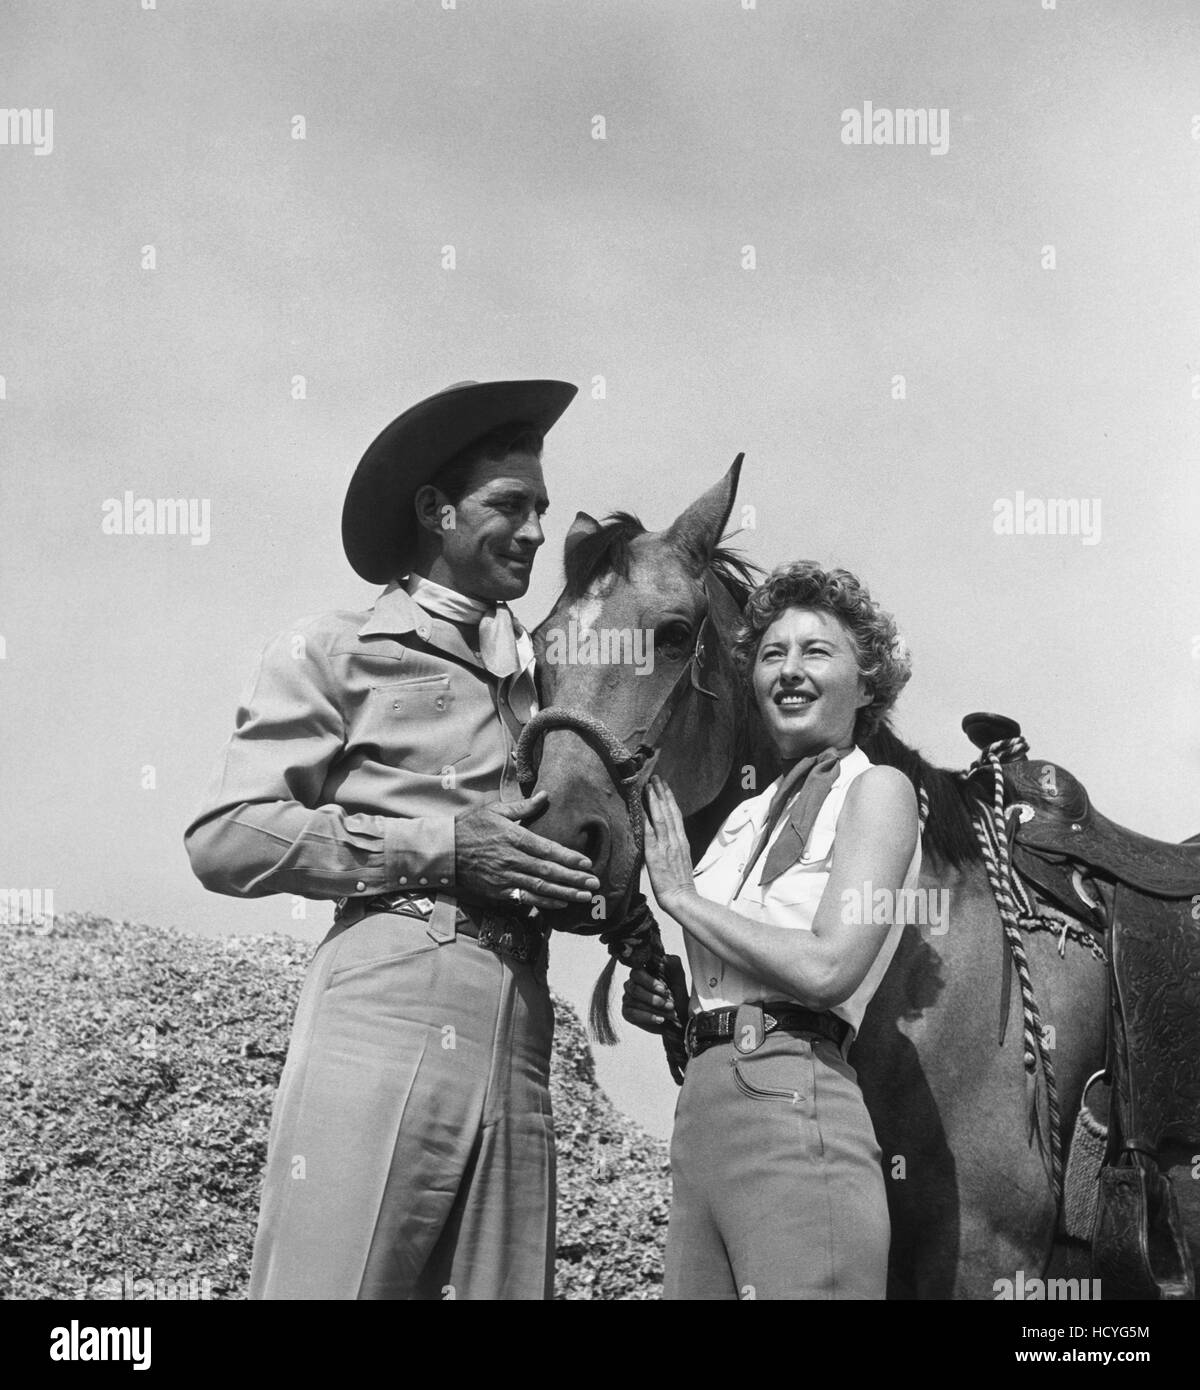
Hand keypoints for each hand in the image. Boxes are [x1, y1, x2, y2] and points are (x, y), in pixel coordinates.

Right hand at [454, 790, 600, 911]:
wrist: (444, 851)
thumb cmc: (470, 827)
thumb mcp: (495, 811)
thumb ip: (523, 807)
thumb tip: (545, 795)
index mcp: (514, 837)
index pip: (547, 849)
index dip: (568, 858)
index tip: (587, 863)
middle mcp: (512, 859)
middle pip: (548, 872)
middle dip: (574, 879)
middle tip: (595, 884)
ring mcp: (506, 878)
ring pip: (540, 888)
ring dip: (565, 893)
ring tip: (585, 896)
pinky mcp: (499, 891)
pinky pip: (525, 899)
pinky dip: (544, 902)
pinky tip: (561, 904)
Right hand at [621, 954, 689, 1034]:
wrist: (679, 1018)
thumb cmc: (677, 997)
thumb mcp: (678, 980)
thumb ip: (673, 965)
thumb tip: (664, 957)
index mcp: (643, 972)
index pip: (637, 971)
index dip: (649, 981)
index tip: (664, 989)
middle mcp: (632, 983)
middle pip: (634, 987)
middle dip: (652, 997)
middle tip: (670, 1004)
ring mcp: (628, 997)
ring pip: (635, 1001)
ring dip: (655, 1008)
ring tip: (670, 1013)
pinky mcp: (627, 1012)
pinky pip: (633, 1013)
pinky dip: (648, 1017)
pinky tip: (660, 1019)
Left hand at [643, 776, 694, 910]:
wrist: (682, 898)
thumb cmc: (680, 885)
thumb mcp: (681, 862)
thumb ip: (676, 850)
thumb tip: (669, 843)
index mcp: (682, 842)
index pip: (676, 816)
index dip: (670, 800)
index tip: (666, 787)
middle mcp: (676, 840)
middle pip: (670, 811)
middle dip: (663, 793)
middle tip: (657, 778)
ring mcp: (666, 845)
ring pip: (661, 816)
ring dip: (655, 799)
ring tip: (650, 785)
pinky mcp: (656, 853)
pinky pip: (650, 831)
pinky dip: (646, 817)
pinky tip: (642, 807)